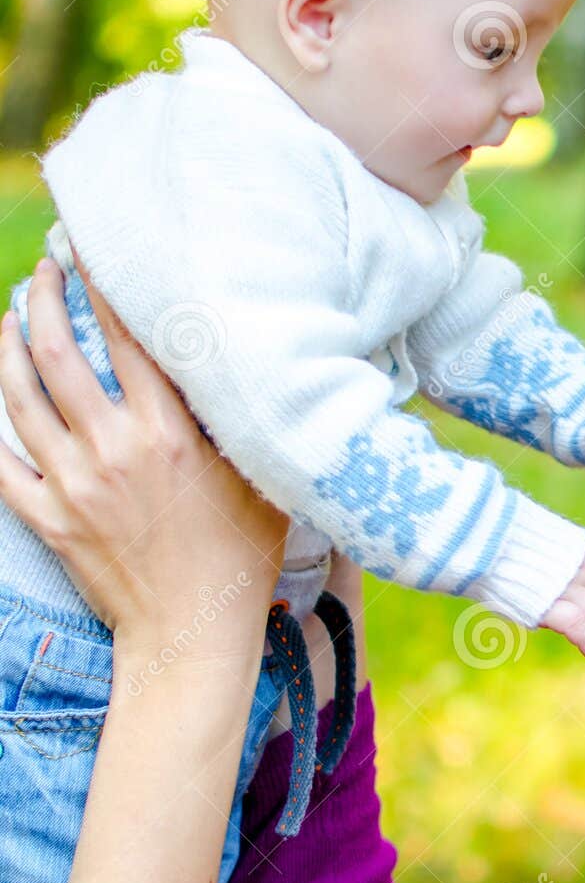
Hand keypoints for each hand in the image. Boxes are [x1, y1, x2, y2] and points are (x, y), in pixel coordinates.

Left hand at [0, 255, 287, 646]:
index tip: (94, 249)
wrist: (193, 633)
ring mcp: (74, 485)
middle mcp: (115, 451)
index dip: (105, 285)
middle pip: (57, 353)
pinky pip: (1, 462)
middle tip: (44, 271)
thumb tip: (233, 369)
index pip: (128, 338)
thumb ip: (239, 424)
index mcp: (170, 435)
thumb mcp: (261, 480)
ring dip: (6, 346)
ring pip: (18, 397)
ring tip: (9, 317)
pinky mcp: (49, 518)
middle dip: (41, 299)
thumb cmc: (241, 557)